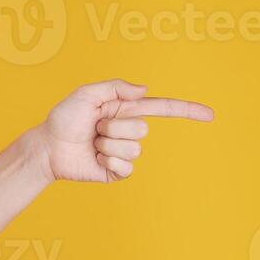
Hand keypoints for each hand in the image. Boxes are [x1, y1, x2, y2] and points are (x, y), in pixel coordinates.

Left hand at [33, 79, 213, 182]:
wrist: (48, 147)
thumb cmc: (64, 119)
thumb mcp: (86, 95)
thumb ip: (115, 88)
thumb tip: (145, 90)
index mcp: (126, 109)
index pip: (163, 109)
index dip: (187, 111)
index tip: (210, 114)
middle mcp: (128, 130)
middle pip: (142, 129)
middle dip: (114, 126)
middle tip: (93, 126)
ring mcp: (124, 152)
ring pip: (133, 149)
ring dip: (107, 144)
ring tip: (92, 142)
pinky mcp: (118, 171)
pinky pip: (126, 167)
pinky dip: (107, 161)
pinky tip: (95, 158)